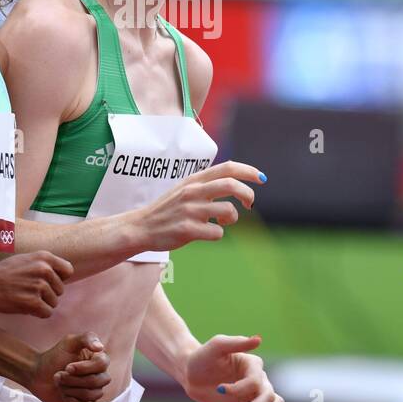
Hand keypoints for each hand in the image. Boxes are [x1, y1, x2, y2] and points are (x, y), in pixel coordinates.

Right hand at [0, 251, 72, 317]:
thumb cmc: (3, 272)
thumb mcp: (26, 259)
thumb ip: (44, 265)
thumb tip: (63, 276)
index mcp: (45, 257)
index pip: (68, 271)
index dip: (59, 279)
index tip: (48, 283)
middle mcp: (45, 270)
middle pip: (60, 290)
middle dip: (48, 294)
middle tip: (29, 292)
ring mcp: (39, 286)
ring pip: (54, 302)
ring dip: (41, 304)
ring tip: (25, 297)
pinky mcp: (33, 302)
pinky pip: (47, 313)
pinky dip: (37, 313)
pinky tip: (25, 307)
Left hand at [26, 331, 111, 401]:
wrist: (38, 374)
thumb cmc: (55, 356)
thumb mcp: (69, 342)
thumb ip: (87, 338)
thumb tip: (100, 347)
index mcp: (98, 360)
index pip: (102, 364)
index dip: (84, 368)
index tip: (67, 367)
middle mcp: (99, 376)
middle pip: (96, 381)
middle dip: (74, 380)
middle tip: (58, 375)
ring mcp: (93, 391)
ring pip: (91, 395)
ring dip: (70, 389)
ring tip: (58, 382)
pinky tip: (64, 395)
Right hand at [135, 161, 264, 252]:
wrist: (141, 227)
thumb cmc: (168, 210)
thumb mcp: (185, 189)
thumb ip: (206, 184)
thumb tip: (235, 181)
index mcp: (194, 180)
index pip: (227, 168)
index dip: (248, 171)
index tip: (261, 178)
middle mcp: (193, 192)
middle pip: (231, 185)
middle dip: (248, 194)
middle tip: (250, 204)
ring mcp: (190, 210)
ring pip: (228, 211)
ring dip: (232, 218)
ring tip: (222, 221)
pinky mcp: (187, 229)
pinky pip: (217, 232)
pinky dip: (217, 233)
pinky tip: (206, 233)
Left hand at [182, 334, 283, 401]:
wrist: (192, 373)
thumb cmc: (204, 357)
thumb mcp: (217, 346)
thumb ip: (237, 342)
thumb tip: (258, 339)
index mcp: (253, 364)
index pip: (256, 381)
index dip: (240, 388)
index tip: (219, 388)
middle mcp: (257, 378)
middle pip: (269, 395)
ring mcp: (253, 393)